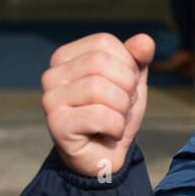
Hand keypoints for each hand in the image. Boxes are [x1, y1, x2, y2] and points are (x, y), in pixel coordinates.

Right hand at [42, 32, 153, 178]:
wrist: (106, 155)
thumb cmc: (115, 113)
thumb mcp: (131, 81)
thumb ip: (138, 58)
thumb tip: (144, 40)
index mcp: (66, 56)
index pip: (105, 42)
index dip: (126, 64)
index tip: (122, 86)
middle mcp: (52, 74)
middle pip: (102, 64)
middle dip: (125, 87)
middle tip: (120, 106)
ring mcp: (50, 99)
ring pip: (100, 89)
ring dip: (121, 109)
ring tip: (114, 120)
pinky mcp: (56, 124)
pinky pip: (99, 115)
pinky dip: (115, 126)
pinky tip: (108, 133)